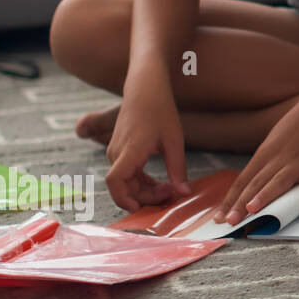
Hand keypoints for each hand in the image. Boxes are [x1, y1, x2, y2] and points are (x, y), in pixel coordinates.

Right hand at [105, 74, 191, 211]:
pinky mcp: (120, 150)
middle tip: (171, 196)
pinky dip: (142, 182)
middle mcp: (117, 153)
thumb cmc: (161, 111)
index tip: (141, 208)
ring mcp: (116, 152)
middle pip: (123, 187)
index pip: (115, 181)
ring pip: (125, 182)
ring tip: (170, 190)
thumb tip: (183, 194)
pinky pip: (127, 174)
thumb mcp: (174, 141)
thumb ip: (178, 169)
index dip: (124, 199)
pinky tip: (161, 183)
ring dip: (144, 191)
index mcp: (129, 150)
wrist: (146, 89)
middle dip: (145, 197)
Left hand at [212, 99, 298, 226]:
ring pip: (279, 181)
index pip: (243, 180)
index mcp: (265, 153)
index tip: (220, 217)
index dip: (231, 200)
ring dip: (265, 196)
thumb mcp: (275, 141)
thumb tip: (254, 183)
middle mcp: (279, 158)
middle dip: (241, 204)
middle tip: (231, 221)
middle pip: (257, 183)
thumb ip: (266, 162)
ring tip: (253, 210)